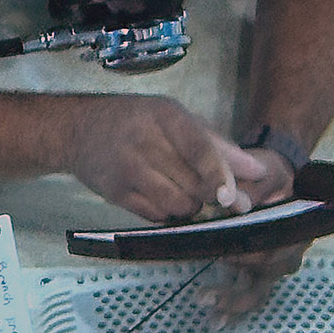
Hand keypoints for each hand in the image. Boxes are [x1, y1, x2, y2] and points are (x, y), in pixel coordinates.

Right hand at [59, 95, 272, 223]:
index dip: (219, 175)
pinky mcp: (116, 194)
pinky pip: (157, 216)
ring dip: (190, 206)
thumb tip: (257, 172)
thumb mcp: (174, 118)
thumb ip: (216, 144)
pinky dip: (168, 213)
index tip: (232, 197)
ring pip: (177, 205)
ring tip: (182, 190)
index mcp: (165, 116)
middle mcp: (144, 141)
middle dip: (212, 195)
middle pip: (193, 184)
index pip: (199, 149)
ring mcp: (128, 170)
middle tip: (221, 196)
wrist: (77, 130)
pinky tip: (161, 196)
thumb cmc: (135, 121)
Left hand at [200, 150, 304, 316]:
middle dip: (234, 291)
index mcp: (294, 227)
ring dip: (232, 303)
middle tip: (204, 295)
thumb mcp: (262, 169)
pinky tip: (215, 320)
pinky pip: (250, 292)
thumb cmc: (269, 172)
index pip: (272, 251)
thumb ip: (248, 185)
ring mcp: (274, 264)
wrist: (274, 175)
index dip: (247, 258)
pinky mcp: (259, 269)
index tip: (221, 257)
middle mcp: (287, 252)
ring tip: (207, 311)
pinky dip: (233, 307)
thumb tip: (231, 202)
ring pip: (257, 291)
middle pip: (263, 279)